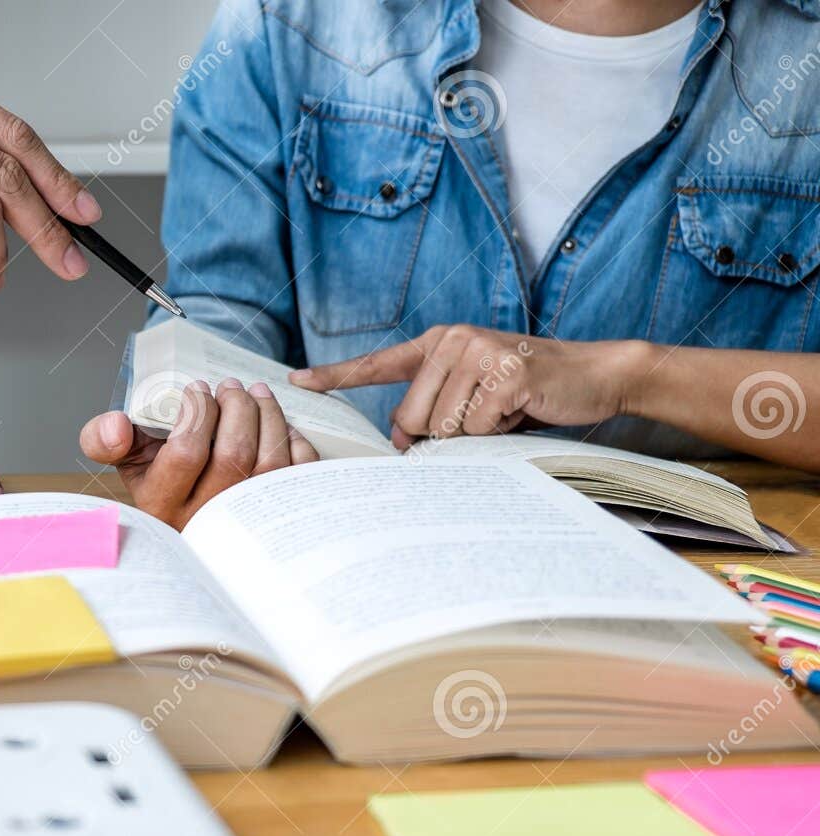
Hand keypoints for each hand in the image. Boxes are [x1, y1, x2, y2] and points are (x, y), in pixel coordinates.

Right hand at [78, 380, 317, 528]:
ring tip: (256, 393)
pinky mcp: (278, 515)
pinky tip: (278, 425)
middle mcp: (205, 518)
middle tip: (232, 386)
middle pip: (234, 455)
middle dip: (237, 408)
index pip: (186, 453)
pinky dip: (294, 441)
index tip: (199, 389)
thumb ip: (104, 438)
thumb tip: (116, 424)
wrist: (189, 515)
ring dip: (268, 416)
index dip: (198, 412)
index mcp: (163, 503)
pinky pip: (297, 474)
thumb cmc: (160, 478)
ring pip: (269, 462)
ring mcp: (246, 520)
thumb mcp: (124, 460)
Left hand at [289, 326, 646, 448]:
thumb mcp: (472, 396)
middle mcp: (453, 340)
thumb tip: (401, 438)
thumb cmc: (526, 393)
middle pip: (412, 416)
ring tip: (503, 412)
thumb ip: (433, 409)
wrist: (594, 374)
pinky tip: (518, 412)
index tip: (297, 381)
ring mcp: (479, 352)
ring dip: (474, 434)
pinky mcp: (506, 372)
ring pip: (443, 426)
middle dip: (441, 433)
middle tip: (481, 417)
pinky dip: (498, 433)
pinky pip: (477, 429)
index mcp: (438, 343)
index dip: (336, 376)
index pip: (377, 363)